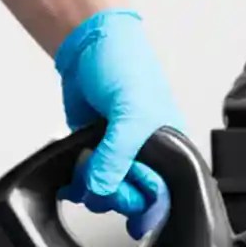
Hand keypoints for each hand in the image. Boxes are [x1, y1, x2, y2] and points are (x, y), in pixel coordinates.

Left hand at [55, 8, 186, 239]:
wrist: (89, 46)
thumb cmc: (125, 64)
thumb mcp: (130, 111)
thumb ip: (117, 154)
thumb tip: (102, 187)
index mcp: (171, 149)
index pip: (163, 194)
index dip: (144, 201)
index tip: (127, 189)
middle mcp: (146, 157)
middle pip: (133, 200)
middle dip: (114, 194)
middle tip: (104, 176)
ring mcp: (118, 156)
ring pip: (108, 195)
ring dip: (92, 187)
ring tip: (89, 163)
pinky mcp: (94, 153)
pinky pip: (87, 182)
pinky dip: (78, 184)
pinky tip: (74, 176)